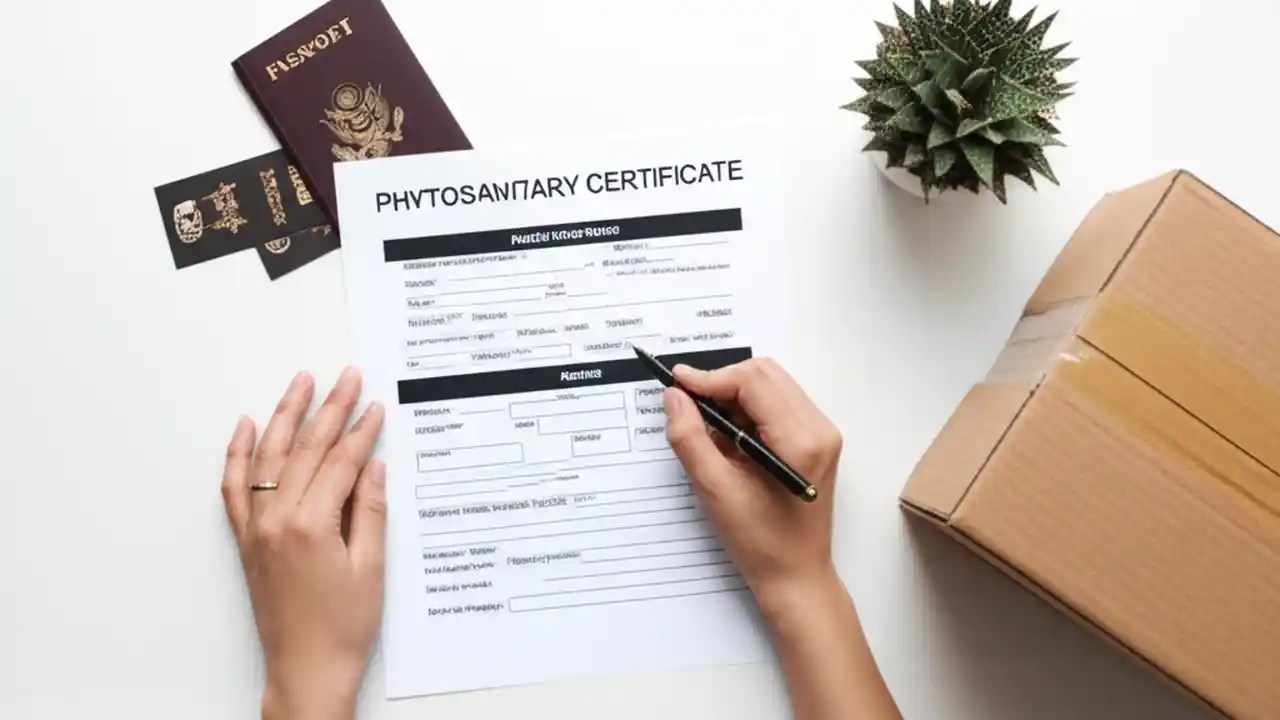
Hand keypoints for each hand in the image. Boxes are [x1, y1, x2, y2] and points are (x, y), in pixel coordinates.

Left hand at [221, 368, 386, 719]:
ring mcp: (257, 528)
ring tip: (301, 384)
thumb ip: (370, 512)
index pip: (341, 462)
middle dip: (330, 410)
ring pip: (268, 457)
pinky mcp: (247, 539)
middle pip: (306, 450)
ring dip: (286, 416)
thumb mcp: (370, 569)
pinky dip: (237, 453)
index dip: (362, 431)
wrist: (306, 669)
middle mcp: (277, 520)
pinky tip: (246, 427)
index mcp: (311, 525)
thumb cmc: (341, 628)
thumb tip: (373, 467)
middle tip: (347, 378)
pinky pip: (234, 486)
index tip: (375, 406)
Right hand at [663, 358, 841, 608]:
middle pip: (765, 375)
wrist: (795, 576)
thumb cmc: (759, 542)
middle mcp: (819, 428)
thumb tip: (674, 397)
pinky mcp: (815, 440)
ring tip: (706, 422)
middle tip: (687, 402)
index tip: (676, 383)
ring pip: (771, 385)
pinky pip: (778, 404)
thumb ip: (690, 438)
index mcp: (801, 440)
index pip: (753, 382)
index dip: (711, 377)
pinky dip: (748, 408)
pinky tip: (728, 434)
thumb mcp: (715, 490)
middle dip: (722, 381)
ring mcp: (821, 433)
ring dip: (734, 394)